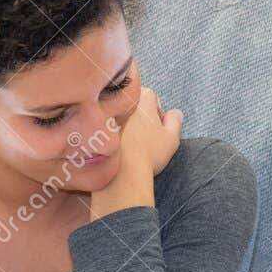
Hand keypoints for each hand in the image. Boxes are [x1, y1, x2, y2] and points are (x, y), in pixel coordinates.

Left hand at [90, 87, 181, 218]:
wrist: (122, 173)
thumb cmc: (150, 154)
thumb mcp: (172, 138)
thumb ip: (176, 121)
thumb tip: (175, 113)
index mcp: (143, 98)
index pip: (153, 98)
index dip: (157, 113)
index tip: (158, 129)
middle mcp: (123, 102)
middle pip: (134, 107)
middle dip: (140, 119)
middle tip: (146, 138)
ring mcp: (108, 115)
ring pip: (120, 118)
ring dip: (127, 127)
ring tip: (133, 147)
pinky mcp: (96, 129)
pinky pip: (107, 130)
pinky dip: (114, 137)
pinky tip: (120, 152)